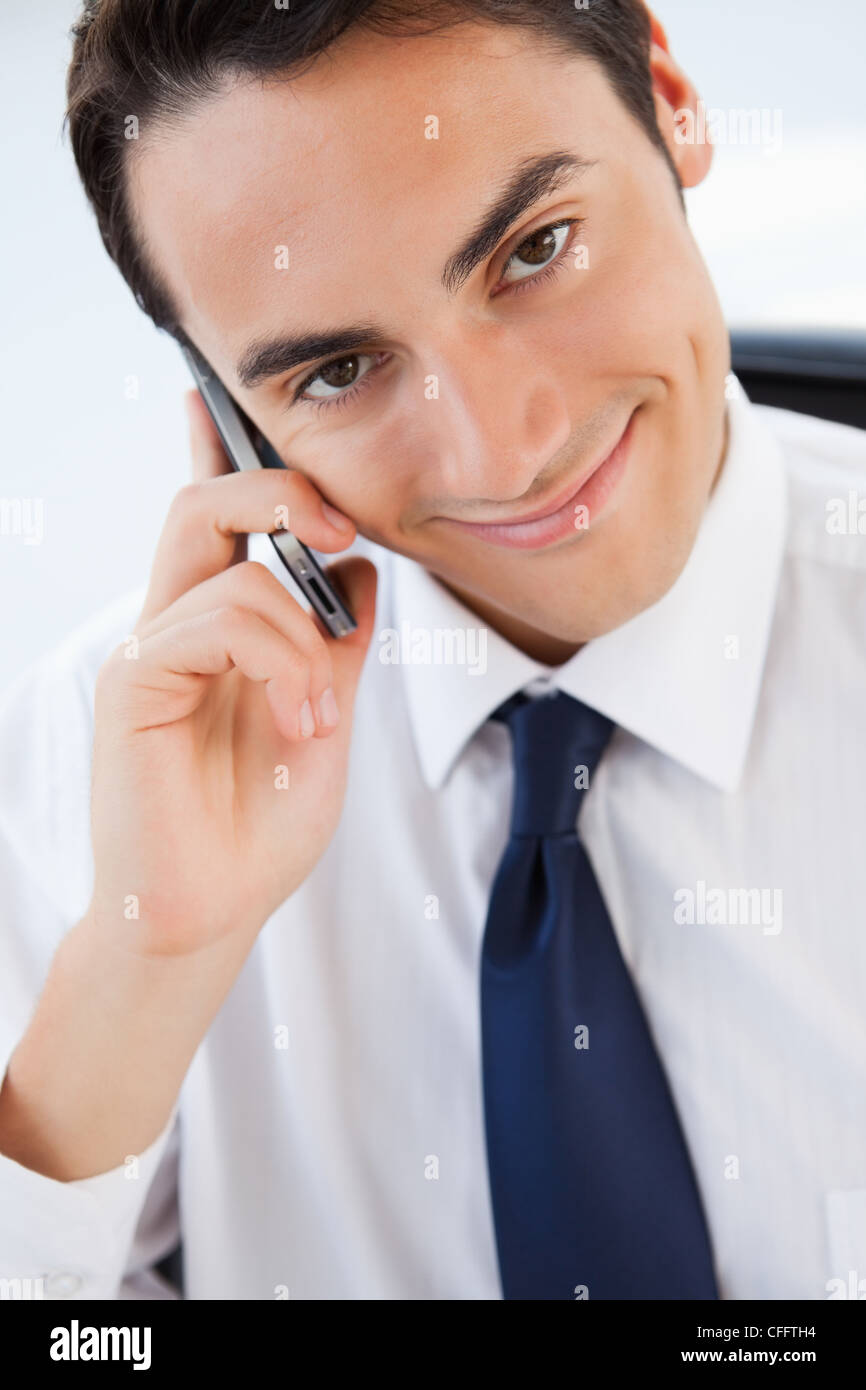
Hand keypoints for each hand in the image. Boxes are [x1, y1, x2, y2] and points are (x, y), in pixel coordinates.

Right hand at [87, 388, 377, 957]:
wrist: (212, 912)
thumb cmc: (258, 827)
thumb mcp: (324, 721)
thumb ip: (337, 647)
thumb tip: (360, 571)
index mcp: (216, 632)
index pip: (215, 526)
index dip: (221, 457)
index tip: (221, 402)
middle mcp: (176, 627)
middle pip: (203, 504)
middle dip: (276, 489)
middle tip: (336, 529)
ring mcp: (150, 649)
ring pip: (222, 554)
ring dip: (300, 629)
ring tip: (317, 715)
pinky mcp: (133, 680)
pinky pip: (217, 618)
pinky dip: (280, 660)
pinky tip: (299, 723)